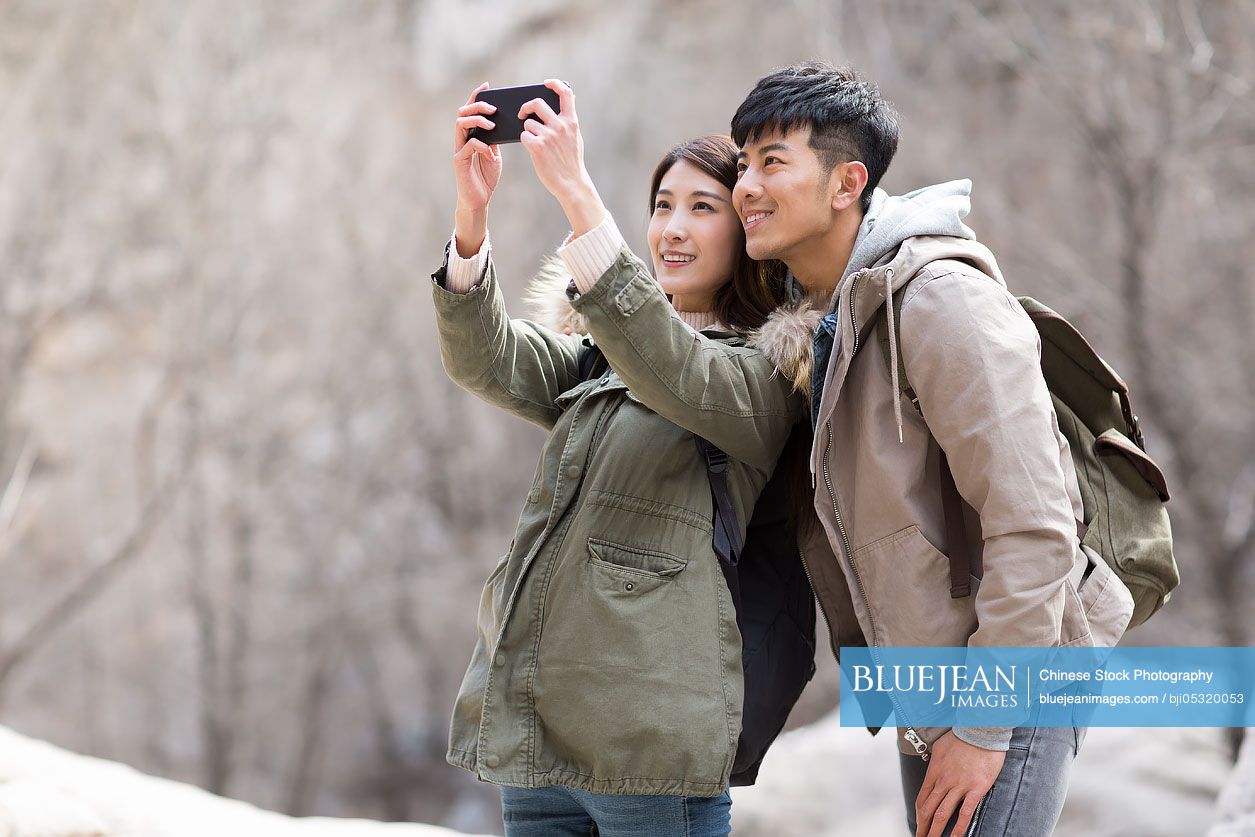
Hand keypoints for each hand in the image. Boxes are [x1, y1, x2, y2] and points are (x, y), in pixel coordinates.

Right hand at [453, 82, 501, 255]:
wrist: (479, 199)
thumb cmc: (486, 176)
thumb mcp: (495, 154)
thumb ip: (495, 139)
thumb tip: (504, 123)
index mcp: (471, 134)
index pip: (471, 110)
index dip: (477, 96)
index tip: (487, 85)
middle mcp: (462, 139)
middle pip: (463, 112)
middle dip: (477, 105)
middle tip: (493, 108)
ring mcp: (459, 149)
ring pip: (461, 124)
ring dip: (477, 120)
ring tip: (492, 124)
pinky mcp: (459, 161)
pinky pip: (468, 146)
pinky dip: (481, 145)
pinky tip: (490, 152)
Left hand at [517, 79, 606, 236]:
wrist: (571, 183)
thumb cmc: (571, 162)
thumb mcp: (576, 137)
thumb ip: (570, 120)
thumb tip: (571, 98)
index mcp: (571, 121)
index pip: (565, 93)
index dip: (554, 84)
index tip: (545, 84)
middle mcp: (560, 125)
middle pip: (537, 103)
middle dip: (526, 107)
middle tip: (522, 114)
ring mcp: (548, 135)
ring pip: (528, 123)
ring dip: (528, 131)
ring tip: (536, 143)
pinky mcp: (537, 146)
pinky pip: (524, 136)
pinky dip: (526, 141)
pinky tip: (532, 149)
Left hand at [915, 731, 1004, 836]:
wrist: (980, 731)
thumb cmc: (962, 736)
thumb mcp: (940, 747)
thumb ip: (935, 761)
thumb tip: (932, 768)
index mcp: (934, 771)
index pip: (922, 798)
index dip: (919, 814)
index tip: (918, 824)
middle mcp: (944, 780)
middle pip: (929, 809)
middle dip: (923, 827)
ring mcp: (959, 786)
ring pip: (943, 813)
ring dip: (936, 831)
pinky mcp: (975, 789)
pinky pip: (965, 812)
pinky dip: (959, 827)